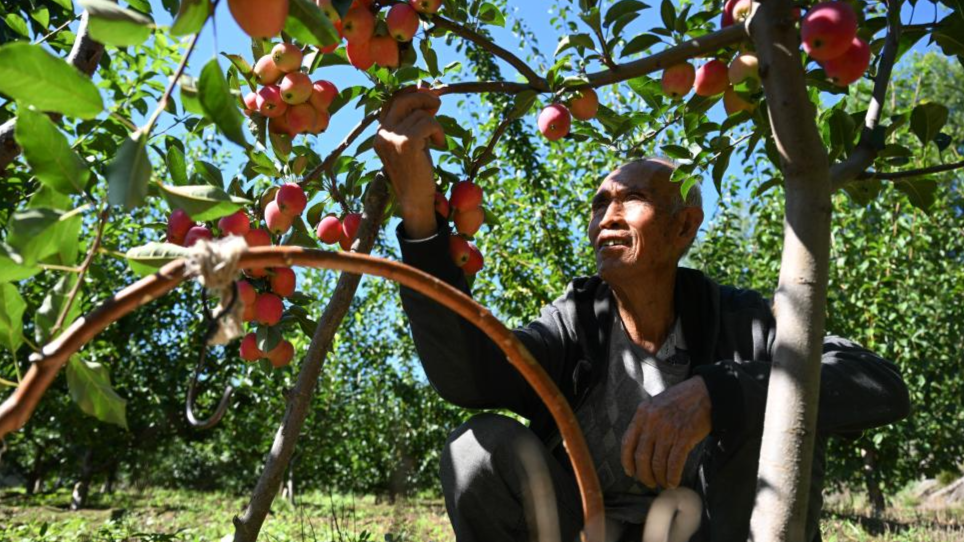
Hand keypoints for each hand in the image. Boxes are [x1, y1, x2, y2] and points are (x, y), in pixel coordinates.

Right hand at [373, 90, 444, 238]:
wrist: (415, 200)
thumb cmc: (416, 173)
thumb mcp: (413, 143)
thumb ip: (415, 121)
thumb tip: (428, 93)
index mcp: (379, 134)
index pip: (391, 102)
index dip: (410, 93)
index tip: (426, 92)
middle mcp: (381, 134)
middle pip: (402, 99)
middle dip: (423, 97)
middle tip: (438, 103)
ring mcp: (392, 138)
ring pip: (420, 113)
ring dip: (435, 124)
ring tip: (437, 140)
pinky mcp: (406, 143)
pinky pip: (428, 123)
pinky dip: (438, 131)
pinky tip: (440, 145)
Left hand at [620, 376, 711, 488]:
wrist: (705, 392)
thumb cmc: (681, 401)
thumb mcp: (657, 405)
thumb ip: (646, 422)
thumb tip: (639, 448)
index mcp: (643, 413)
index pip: (627, 442)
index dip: (627, 461)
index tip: (630, 472)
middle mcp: (652, 421)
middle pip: (641, 457)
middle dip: (644, 474)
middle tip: (649, 482)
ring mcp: (668, 429)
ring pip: (658, 463)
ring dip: (660, 477)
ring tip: (663, 482)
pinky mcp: (684, 437)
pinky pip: (674, 464)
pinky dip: (672, 476)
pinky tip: (673, 481)